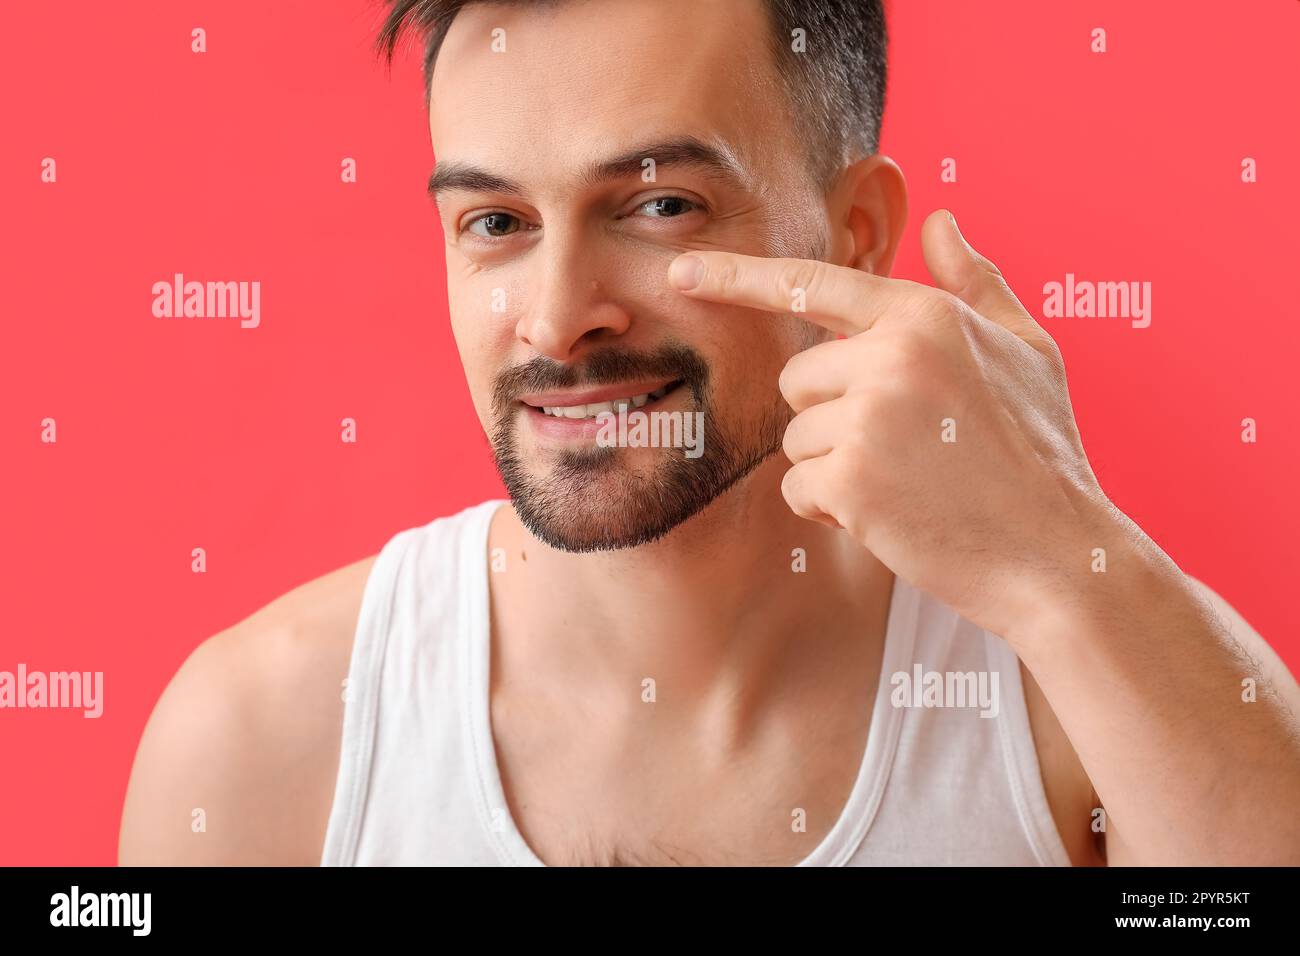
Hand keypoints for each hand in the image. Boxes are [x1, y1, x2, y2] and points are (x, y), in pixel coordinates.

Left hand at [668, 209, 1117, 638]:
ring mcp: (868, 416)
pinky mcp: (851, 479)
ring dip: (835, 467)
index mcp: (926, 316)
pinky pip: (797, 488)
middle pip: (798, 379)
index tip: (683, 272)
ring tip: (907, 484)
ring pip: (796, 436)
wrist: (1058, 558)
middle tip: (903, 450)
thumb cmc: (1044, 455)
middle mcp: (891, 355)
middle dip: (833, 416)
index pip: (811, 284)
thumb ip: (976, 282)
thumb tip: (943, 220)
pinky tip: (891, 516)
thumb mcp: (1028, 350)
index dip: (737, 276)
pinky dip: (830, 508)